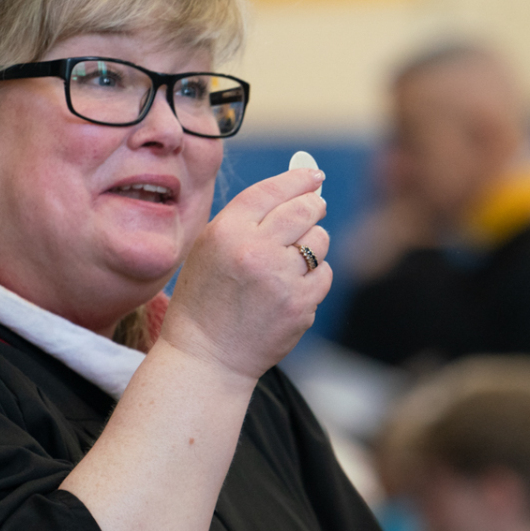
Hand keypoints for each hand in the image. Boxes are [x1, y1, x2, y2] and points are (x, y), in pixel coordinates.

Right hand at [160, 167, 330, 380]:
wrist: (207, 355)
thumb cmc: (206, 298)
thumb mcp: (210, 247)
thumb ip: (248, 218)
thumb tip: (298, 188)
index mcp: (226, 231)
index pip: (272, 190)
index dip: (298, 179)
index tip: (313, 175)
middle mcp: (255, 250)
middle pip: (304, 210)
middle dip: (313, 206)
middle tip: (313, 208)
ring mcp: (280, 278)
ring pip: (318, 241)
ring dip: (312, 245)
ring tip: (290, 261)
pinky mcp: (300, 305)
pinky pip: (323, 274)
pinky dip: (313, 277)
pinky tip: (291, 288)